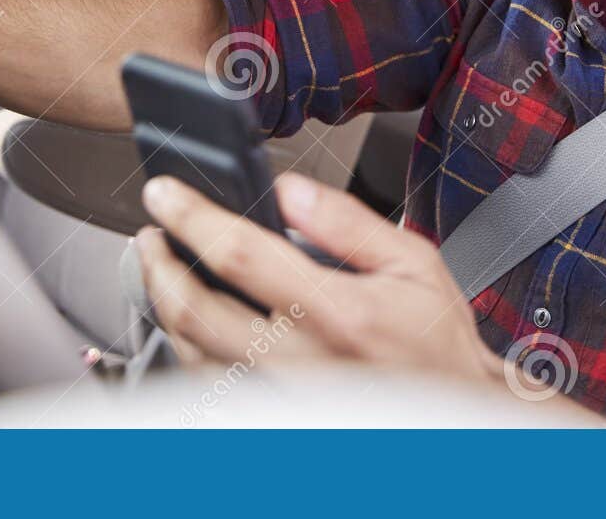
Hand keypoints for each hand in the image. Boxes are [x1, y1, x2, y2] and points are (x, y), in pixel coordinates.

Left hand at [137, 172, 502, 385]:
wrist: (455, 411)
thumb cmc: (435, 342)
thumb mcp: (413, 263)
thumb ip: (347, 222)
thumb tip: (290, 190)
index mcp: (337, 312)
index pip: (241, 254)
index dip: (193, 218)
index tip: (165, 195)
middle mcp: (301, 359)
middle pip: (196, 310)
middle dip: (159, 264)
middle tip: (150, 233)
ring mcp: (280, 394)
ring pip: (193, 352)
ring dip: (164, 305)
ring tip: (161, 268)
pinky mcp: (272, 414)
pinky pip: (208, 384)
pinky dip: (187, 347)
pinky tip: (189, 320)